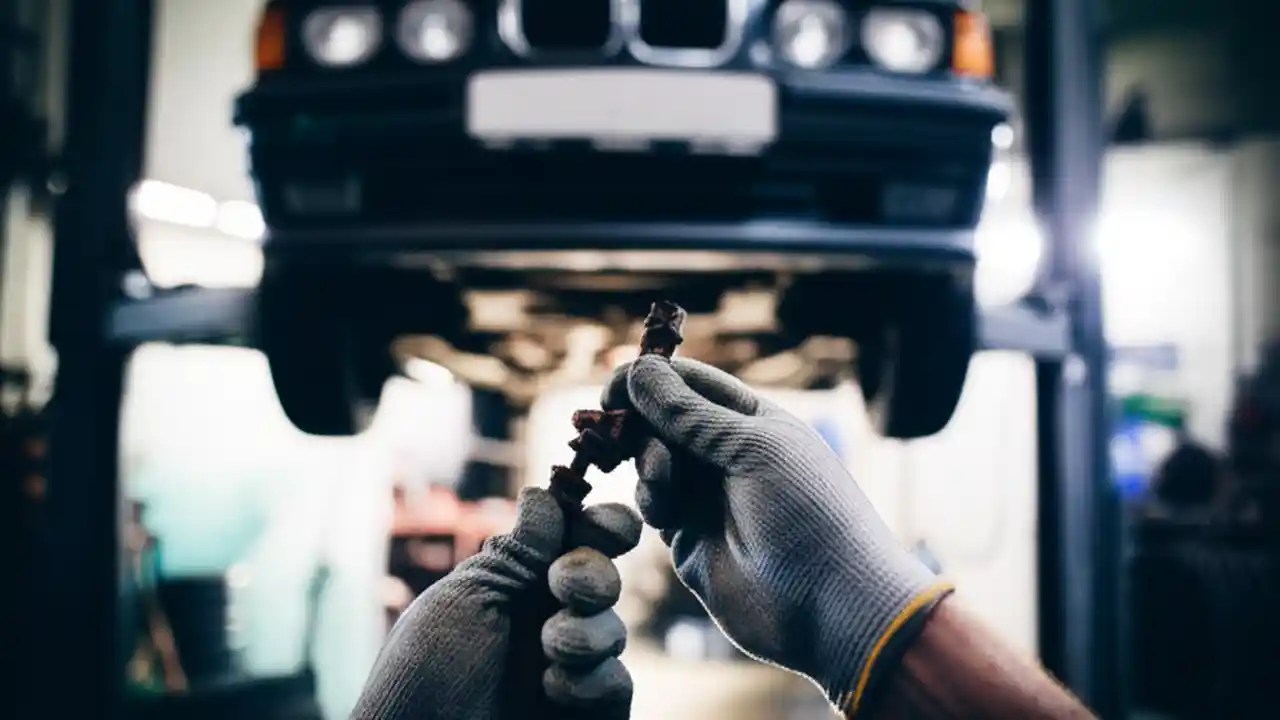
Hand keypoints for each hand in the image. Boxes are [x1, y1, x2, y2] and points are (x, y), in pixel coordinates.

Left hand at [353, 487, 642, 719]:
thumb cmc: (427, 673)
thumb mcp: (468, 598)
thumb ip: (518, 551)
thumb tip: (545, 494)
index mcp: (520, 582)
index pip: (581, 540)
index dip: (604, 525)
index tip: (601, 525)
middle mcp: (550, 620)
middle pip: (606, 576)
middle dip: (590, 574)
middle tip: (560, 583)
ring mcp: (572, 669)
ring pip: (614, 630)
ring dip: (584, 631)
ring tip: (550, 648)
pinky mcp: (589, 712)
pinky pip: (616, 683)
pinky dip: (589, 680)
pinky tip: (552, 689)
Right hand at [602, 357, 950, 714]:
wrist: (831, 606)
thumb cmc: (806, 514)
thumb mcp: (751, 450)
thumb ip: (690, 414)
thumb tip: (640, 370)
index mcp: (755, 423)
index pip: (693, 384)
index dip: (652, 378)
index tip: (614, 383)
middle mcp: (728, 455)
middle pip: (665, 420)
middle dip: (639, 420)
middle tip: (611, 426)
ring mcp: (707, 498)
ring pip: (653, 461)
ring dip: (648, 460)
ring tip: (662, 476)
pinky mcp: (688, 539)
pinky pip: (654, 503)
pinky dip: (651, 497)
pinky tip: (664, 509)